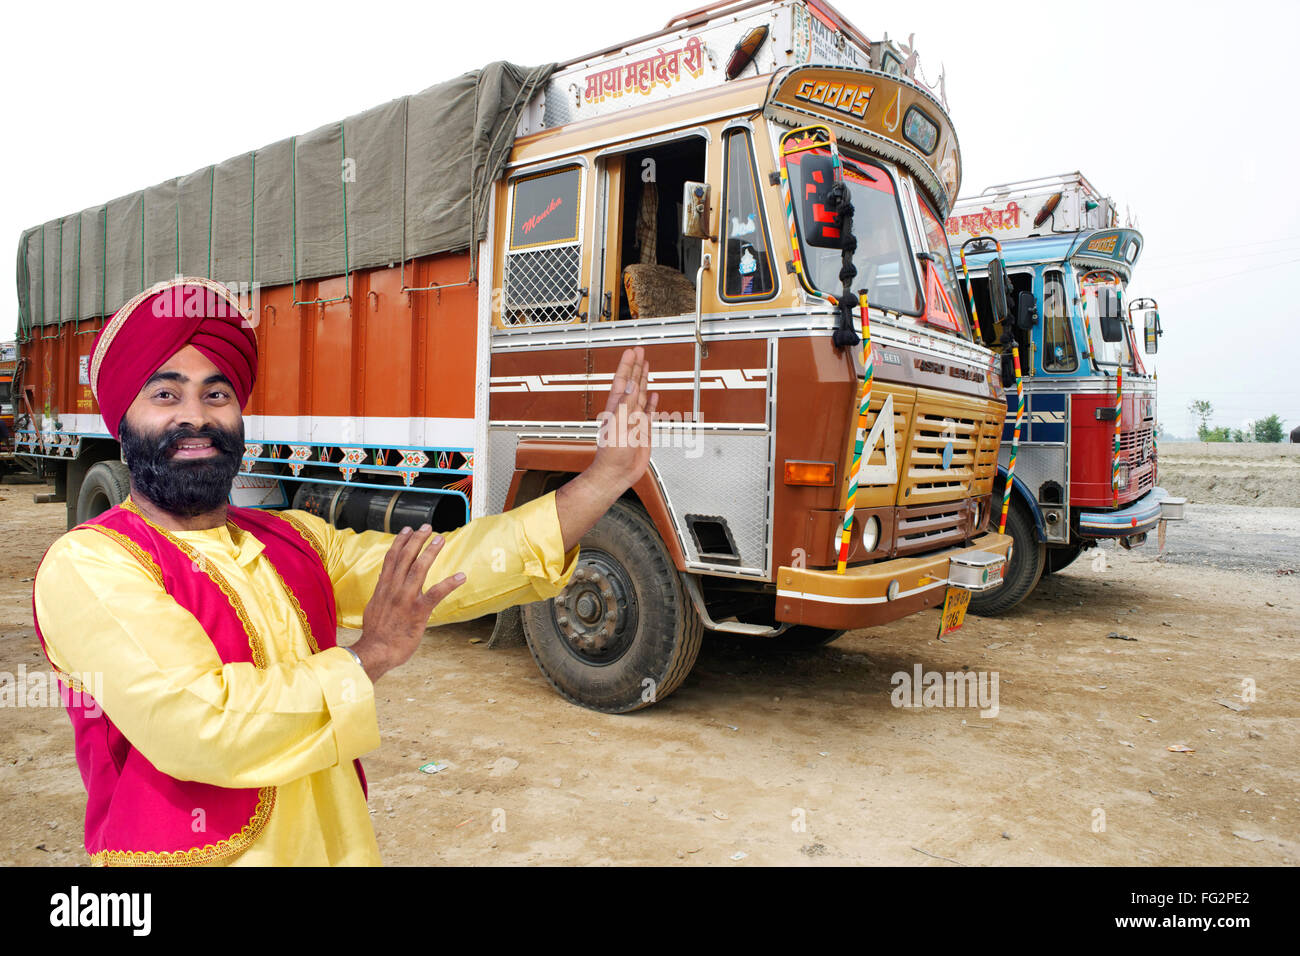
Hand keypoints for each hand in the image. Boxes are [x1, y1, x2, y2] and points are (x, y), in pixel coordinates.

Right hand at [351, 525, 464, 681]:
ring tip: (440, 539)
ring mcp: (405, 599)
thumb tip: (385, 579)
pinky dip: (449, 583)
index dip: (400, 542)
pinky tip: (460, 576)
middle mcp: (393, 589)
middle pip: (405, 558)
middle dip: (416, 540)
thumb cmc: (376, 634)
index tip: (407, 529)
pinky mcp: (418, 612)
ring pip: (419, 569)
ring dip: (430, 552)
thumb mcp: (374, 607)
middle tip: (427, 526)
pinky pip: (435, 594)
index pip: (391, 559)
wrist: (375, 651)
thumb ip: (382, 592)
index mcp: (383, 588)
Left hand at [591, 346, 659, 489]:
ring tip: (646, 366)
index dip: (627, 365)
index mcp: (616, 407)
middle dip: (635, 367)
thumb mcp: (618, 425)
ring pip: (640, 395)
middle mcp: (624, 411)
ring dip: (643, 380)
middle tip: (640, 351)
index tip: (632, 351)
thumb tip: (630, 385)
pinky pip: (648, 412)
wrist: (617, 473)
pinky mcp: (642, 430)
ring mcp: (634, 419)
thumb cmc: (612, 454)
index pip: (621, 380)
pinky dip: (651, 402)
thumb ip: (625, 404)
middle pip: (631, 383)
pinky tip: (653, 394)